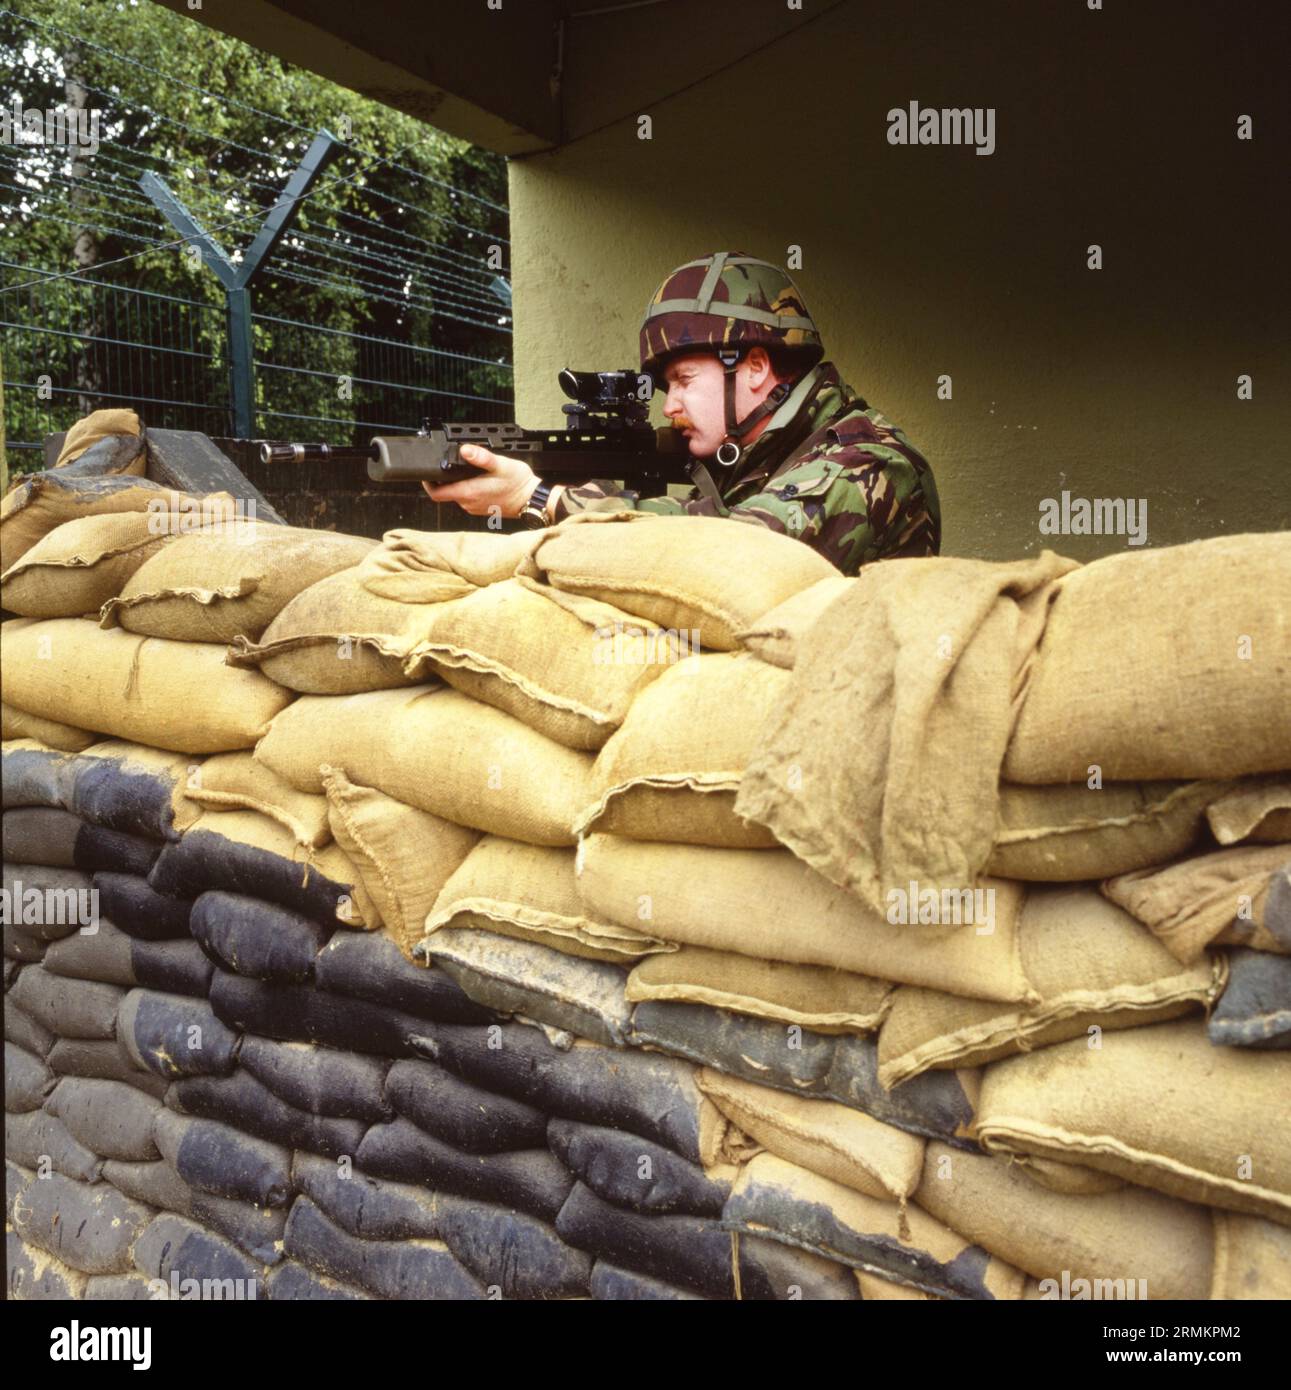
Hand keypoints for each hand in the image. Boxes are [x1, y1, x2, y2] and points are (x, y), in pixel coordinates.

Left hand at [421, 444, 538, 517]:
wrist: (532, 499)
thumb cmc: (518, 484)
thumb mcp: (500, 464)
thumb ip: (481, 457)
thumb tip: (464, 450)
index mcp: (469, 492)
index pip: (437, 494)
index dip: (427, 484)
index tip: (427, 474)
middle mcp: (469, 503)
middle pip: (446, 493)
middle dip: (444, 480)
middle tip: (448, 465)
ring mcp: (474, 507)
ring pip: (457, 495)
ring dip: (457, 483)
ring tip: (465, 470)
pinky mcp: (481, 509)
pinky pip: (468, 498)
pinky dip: (468, 489)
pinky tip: (478, 480)